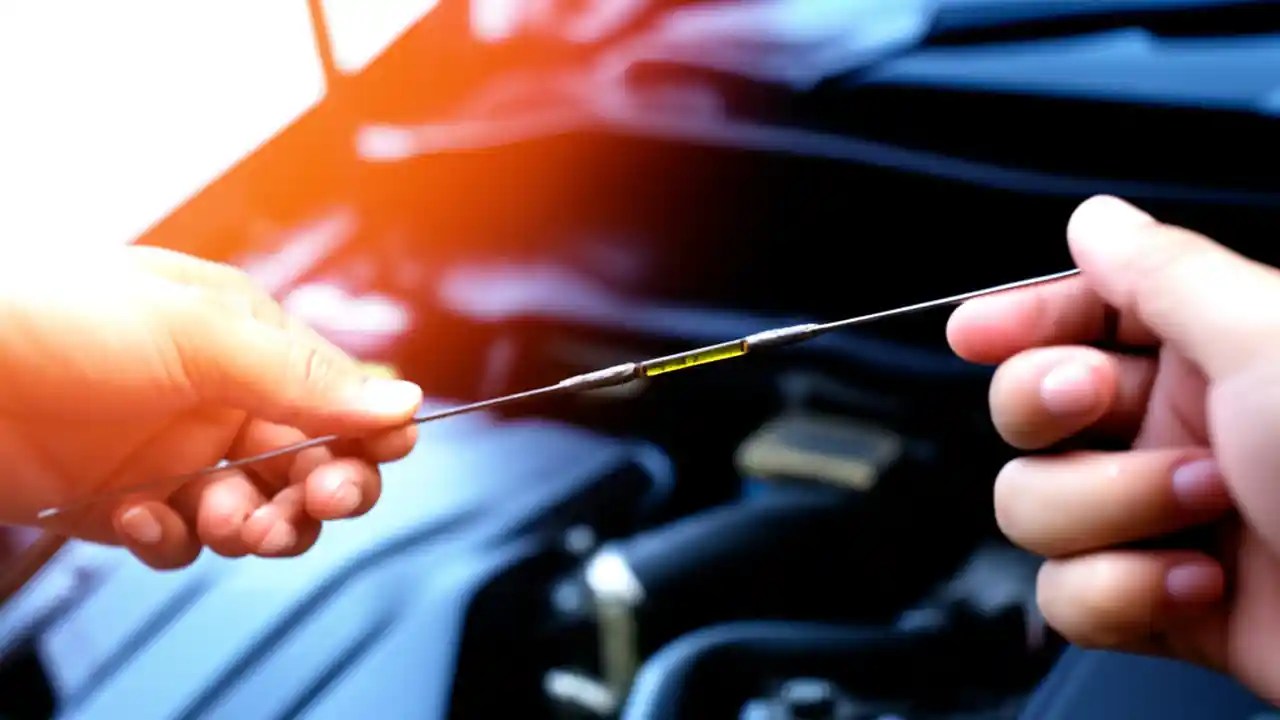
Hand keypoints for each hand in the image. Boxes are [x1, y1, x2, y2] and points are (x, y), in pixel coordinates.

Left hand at [0, 245, 421, 568]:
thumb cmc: (52, 314)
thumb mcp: (197, 333)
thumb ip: (303, 376)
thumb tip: (398, 397)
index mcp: (249, 344)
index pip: (340, 396)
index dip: (371, 431)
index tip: (384, 456)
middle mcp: (221, 401)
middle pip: (312, 464)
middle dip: (324, 490)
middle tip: (317, 502)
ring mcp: (175, 455)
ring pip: (257, 513)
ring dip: (254, 526)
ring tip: (223, 516)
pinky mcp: (128, 503)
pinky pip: (181, 542)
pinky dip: (171, 541)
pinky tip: (138, 512)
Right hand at [946, 195, 1279, 702]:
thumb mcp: (1269, 337)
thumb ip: (1162, 272)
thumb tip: (1095, 221)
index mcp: (1208, 351)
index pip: (1079, 315)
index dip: (1019, 317)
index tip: (976, 331)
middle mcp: (1178, 428)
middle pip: (1026, 408)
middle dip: (1045, 407)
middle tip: (1096, 402)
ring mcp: (1160, 518)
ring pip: (1031, 504)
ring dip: (1104, 509)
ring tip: (1199, 506)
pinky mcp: (1158, 604)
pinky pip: (1066, 594)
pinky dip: (1119, 591)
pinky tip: (1194, 580)